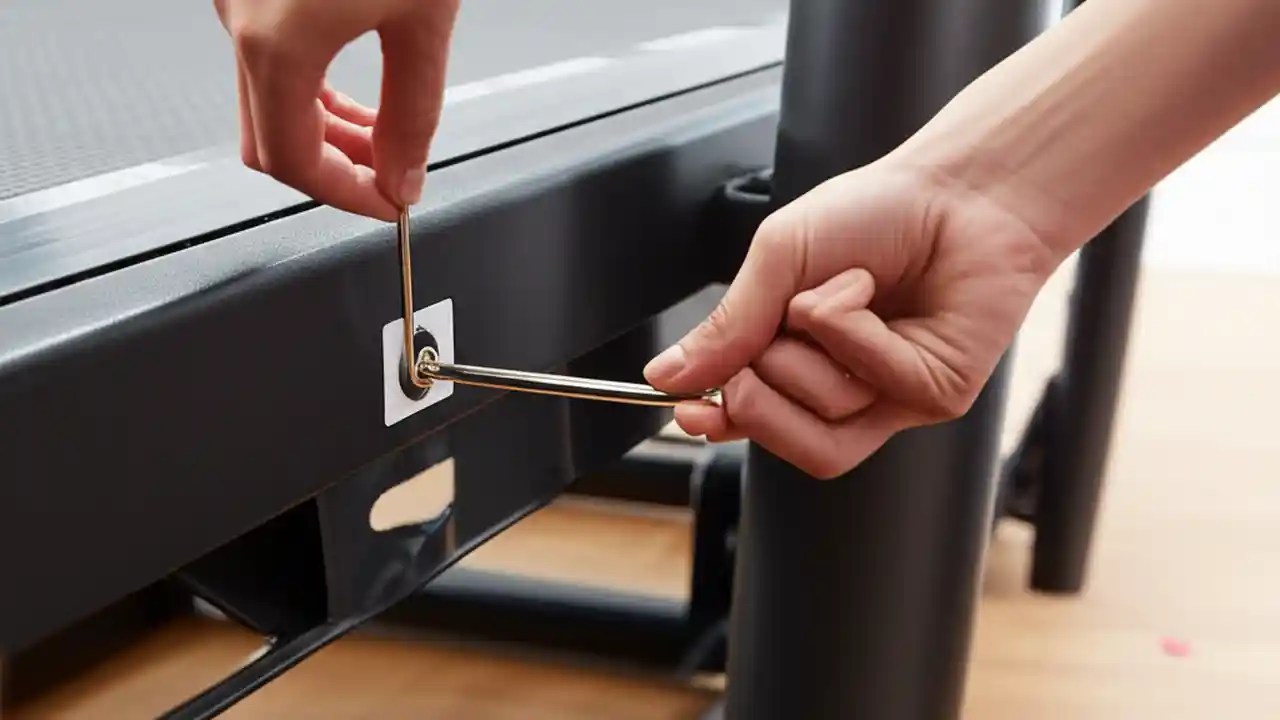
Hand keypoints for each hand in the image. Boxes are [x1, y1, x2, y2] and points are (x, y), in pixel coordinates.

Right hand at [213, 0, 459, 220]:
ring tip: (385, 136)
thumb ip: (413, 109)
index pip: (294, 162)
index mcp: (276, 38)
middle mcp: (239, 19)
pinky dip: (308, 94)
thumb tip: (404, 176)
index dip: (346, 196)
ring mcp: (236, 1)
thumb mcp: (423, 16)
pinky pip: (267, 63)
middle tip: (394, 175)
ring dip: (324, 134)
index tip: (389, 205)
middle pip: (271, 140)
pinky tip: (355, 100)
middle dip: (337, 170)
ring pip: (265, 103)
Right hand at [644, 158, 1059, 478]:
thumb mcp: (780, 259)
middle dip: (757, 379)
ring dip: (812, 348)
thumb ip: (728, 325)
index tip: (687, 410)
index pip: (747, 414)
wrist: (958, 188)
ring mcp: (888, 398)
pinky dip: (851, 332)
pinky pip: (863, 388)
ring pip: (819, 424)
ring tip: (844, 290)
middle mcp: (842, 387)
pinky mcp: (931, 397)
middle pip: (772, 429)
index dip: (715, 419)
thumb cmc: (877, 213)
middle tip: (775, 328)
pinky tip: (870, 292)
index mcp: (800, 357)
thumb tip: (666, 374)